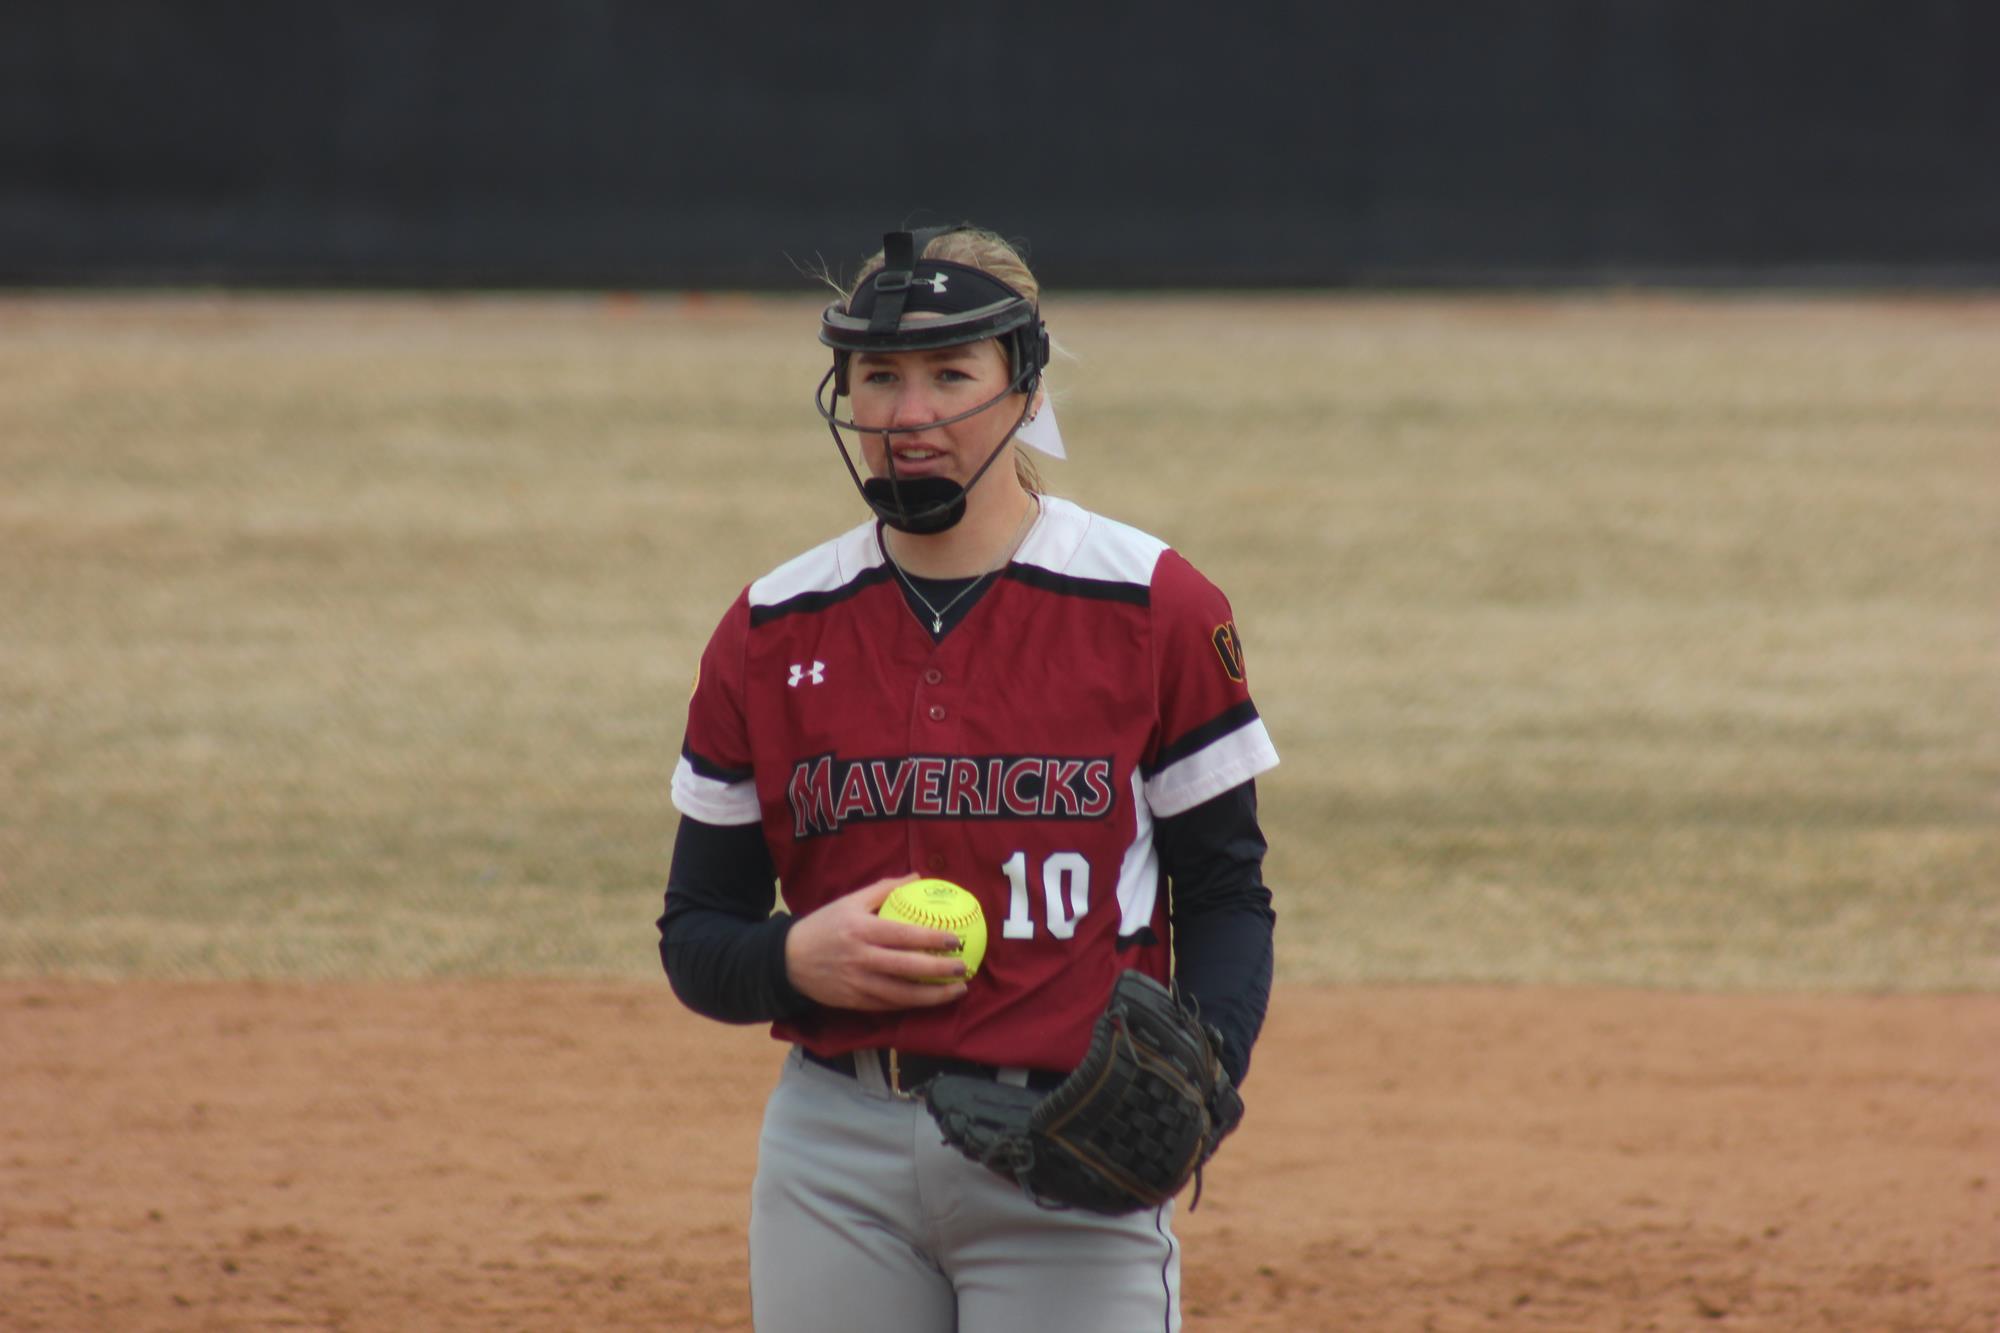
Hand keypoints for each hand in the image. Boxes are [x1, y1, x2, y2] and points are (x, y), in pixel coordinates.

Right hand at [784, 875, 969, 1010]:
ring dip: (933, 995)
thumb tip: (917, 877)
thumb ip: (884, 889)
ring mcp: (858, 983)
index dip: (932, 938)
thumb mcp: (849, 901)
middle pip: (907, 968)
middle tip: (964, 967)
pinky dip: (912, 1005)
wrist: (789, 960)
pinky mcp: (855, 1002)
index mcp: (861, 930)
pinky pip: (889, 1006)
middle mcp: (861, 958)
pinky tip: (930, 1000)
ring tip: (957, 990)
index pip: (904, 935)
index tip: (956, 939)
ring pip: (902, 995)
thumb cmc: (824, 926)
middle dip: (940, 970)